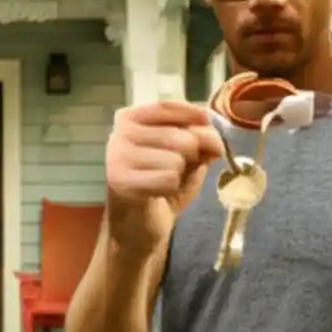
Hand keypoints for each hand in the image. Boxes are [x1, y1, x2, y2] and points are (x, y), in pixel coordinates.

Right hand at [105, 100, 223, 252]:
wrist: (137, 225)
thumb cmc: (160, 185)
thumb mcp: (185, 156)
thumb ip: (199, 141)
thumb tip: (215, 137)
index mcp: (131, 119)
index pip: (167, 106)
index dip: (194, 114)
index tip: (208, 123)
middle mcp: (120, 133)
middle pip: (179, 135)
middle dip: (193, 155)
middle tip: (182, 169)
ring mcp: (117, 157)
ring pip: (176, 159)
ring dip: (178, 175)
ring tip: (162, 182)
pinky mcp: (121, 181)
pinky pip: (168, 178)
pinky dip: (170, 189)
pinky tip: (157, 193)